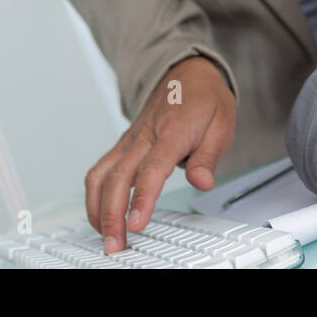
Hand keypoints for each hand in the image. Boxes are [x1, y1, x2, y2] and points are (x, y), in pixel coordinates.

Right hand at [84, 55, 235, 252]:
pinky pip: (100, 170)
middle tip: (115, 244)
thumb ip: (208, 156)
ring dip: (97, 208)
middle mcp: (144, 136)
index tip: (136, 223)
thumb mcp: (222, 124)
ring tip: (105, 236)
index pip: (152, 168)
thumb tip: (202, 183)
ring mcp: (130, 140)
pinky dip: (95, 195)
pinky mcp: (123, 145)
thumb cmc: (205, 100)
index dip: (142, 198)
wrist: (187, 73)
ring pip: (101, 175)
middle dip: (112, 214)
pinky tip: (100, 215)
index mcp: (173, 131)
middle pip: (118, 177)